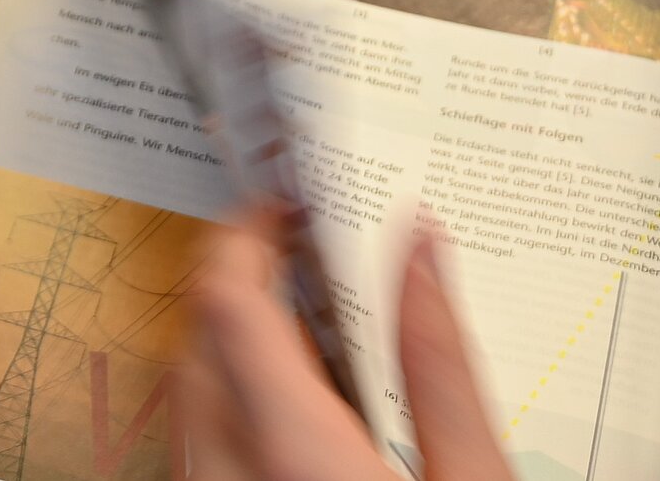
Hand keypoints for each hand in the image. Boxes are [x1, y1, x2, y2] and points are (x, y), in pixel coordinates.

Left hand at [179, 211, 510, 480]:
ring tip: (290, 318)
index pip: (228, 305)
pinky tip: (282, 401)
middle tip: (287, 248)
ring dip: (225, 342)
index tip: (281, 207)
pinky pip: (194, 441)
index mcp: (296, 451)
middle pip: (196, 342)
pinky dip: (224, 400)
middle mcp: (231, 474)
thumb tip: (422, 247)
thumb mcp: (473, 476)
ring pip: (186, 396)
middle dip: (236, 281)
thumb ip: (442, 364)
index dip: (245, 236)